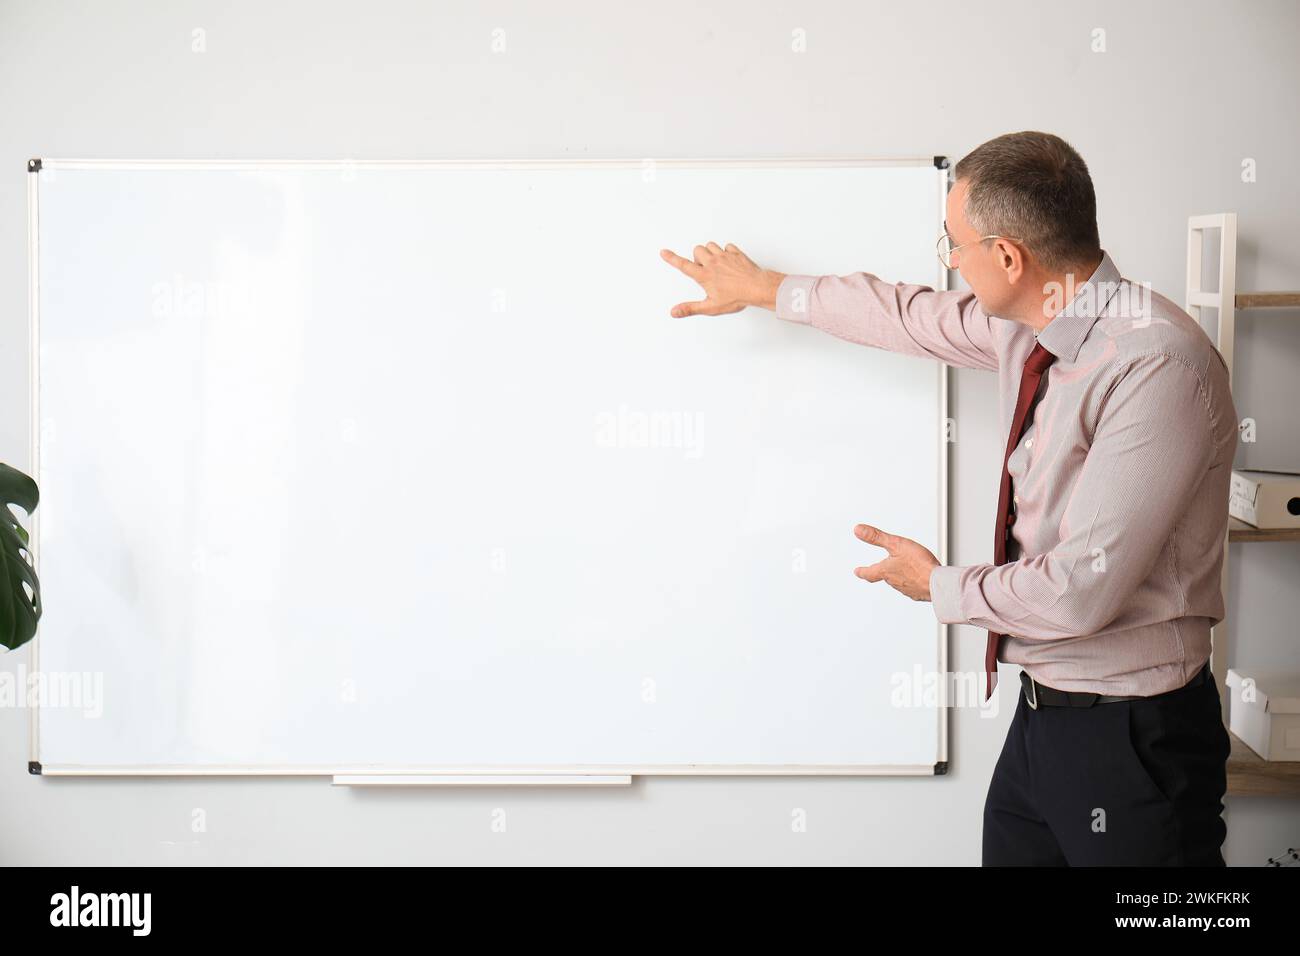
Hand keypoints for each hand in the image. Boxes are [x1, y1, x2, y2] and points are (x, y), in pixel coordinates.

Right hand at [659, 242, 785, 316]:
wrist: (757, 287)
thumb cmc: (736, 297)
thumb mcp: (711, 307)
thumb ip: (691, 308)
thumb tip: (674, 312)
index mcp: (704, 276)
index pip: (683, 265)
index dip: (672, 258)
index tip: (664, 252)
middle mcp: (712, 263)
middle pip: (697, 250)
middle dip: (697, 257)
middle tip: (704, 269)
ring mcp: (724, 256)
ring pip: (710, 245)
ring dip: (710, 252)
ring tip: (716, 265)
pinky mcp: (736, 253)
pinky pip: (727, 246)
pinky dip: (726, 252)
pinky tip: (729, 262)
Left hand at [853, 524, 939, 601]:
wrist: (938, 583)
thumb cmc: (919, 564)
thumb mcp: (895, 544)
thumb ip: (876, 537)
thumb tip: (858, 530)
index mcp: (886, 571)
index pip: (869, 572)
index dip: (862, 571)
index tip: (857, 571)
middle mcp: (894, 582)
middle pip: (885, 577)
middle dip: (882, 573)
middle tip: (880, 570)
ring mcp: (907, 589)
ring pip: (899, 582)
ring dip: (899, 577)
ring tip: (902, 571)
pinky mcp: (919, 593)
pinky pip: (913, 587)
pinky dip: (913, 582)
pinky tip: (918, 579)